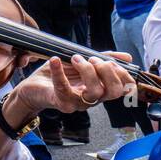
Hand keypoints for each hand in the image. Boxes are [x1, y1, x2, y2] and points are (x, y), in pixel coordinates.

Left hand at [8, 54, 132, 116]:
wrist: (33, 86)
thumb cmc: (58, 74)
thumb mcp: (82, 62)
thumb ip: (103, 58)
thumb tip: (127, 57)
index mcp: (99, 89)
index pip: (122, 88)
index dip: (122, 74)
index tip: (112, 61)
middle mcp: (91, 99)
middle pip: (113, 92)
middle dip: (108, 71)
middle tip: (93, 60)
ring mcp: (77, 102)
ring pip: (94, 93)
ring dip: (88, 71)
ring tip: (76, 59)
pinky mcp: (60, 102)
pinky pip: (63, 88)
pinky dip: (59, 71)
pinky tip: (55, 60)